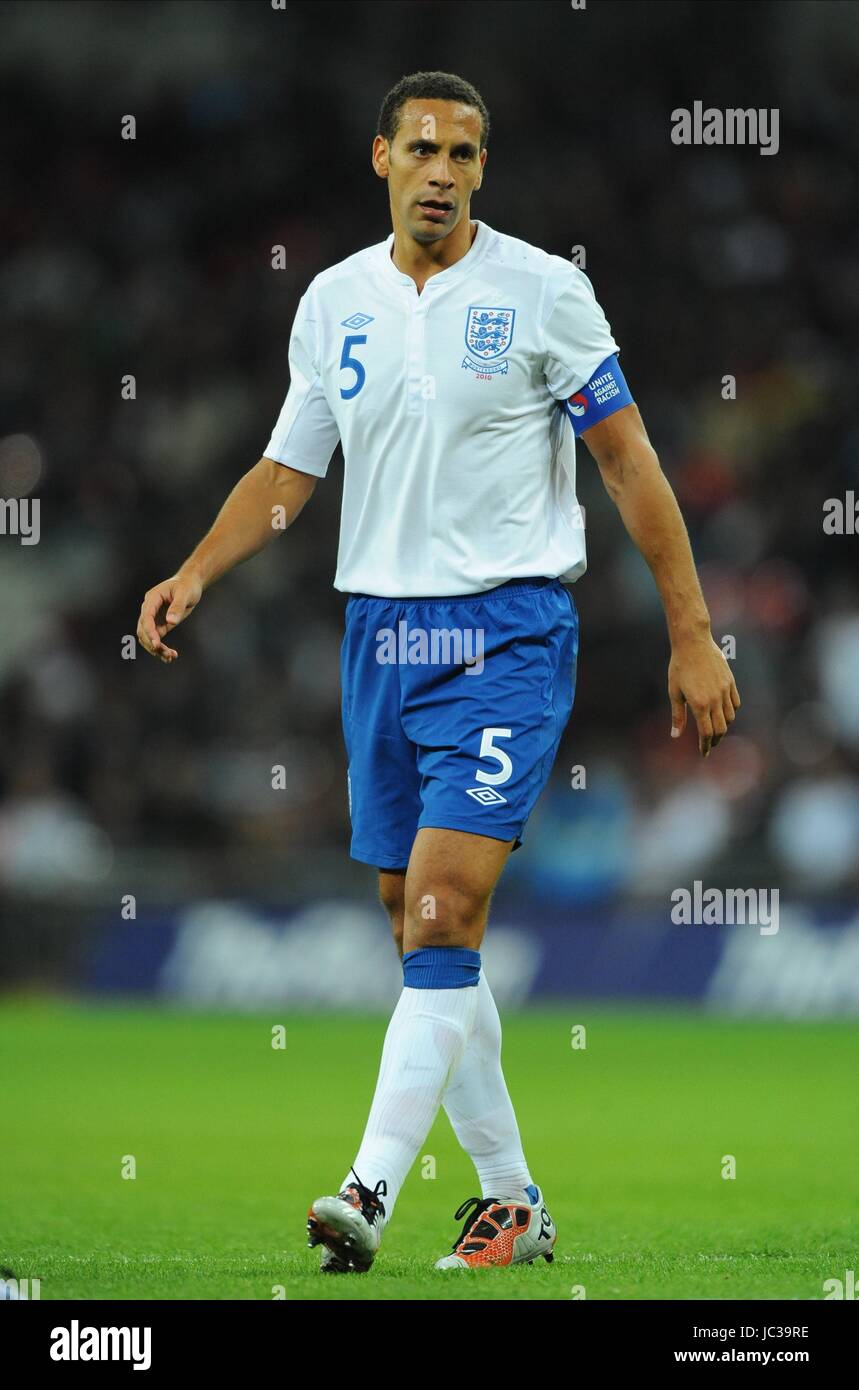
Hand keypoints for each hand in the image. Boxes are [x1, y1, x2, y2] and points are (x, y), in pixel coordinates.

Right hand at [137, 571, 202, 662]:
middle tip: (167, 654)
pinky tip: (171, 656)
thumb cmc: (187, 586)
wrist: (190, 583)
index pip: (146, 617)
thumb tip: (170, 622)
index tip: (156, 644)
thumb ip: (177, 606)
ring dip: (155, 648)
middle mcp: (149, 609)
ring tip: (170, 657)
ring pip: (147, 637)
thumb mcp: (185, 594)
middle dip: (152, 643)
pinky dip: (161, 648)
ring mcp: (153, 617)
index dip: (149, 631)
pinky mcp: (160, 624)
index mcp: (152, 598)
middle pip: (143, 630)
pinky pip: (156, 638)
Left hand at [668, 633, 739, 756]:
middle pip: (721, 728)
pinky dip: (731, 711)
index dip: (705, 746)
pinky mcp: (730, 682)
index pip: (706, 733)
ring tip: (716, 729)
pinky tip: (723, 713)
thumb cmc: (679, 667)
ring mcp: (725, 690)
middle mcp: (715, 699)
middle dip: (715, 740)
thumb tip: (675, 735)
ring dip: (724, 726)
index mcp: (699, 704)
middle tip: (709, 744)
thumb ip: (677, 715)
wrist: (693, 642)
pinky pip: (735, 703)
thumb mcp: (674, 692)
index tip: (703, 753)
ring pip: (730, 717)